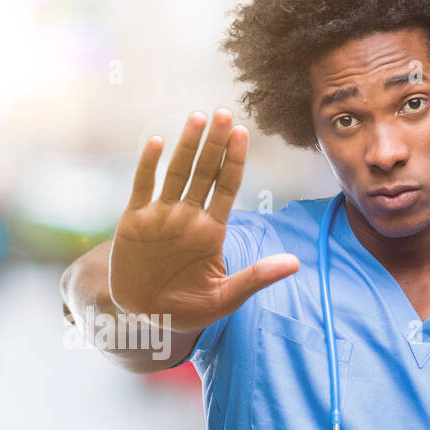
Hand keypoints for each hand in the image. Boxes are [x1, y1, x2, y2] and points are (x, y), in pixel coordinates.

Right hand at [108, 108, 299, 332]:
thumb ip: (256, 278)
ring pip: (176, 173)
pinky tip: (157, 142)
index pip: (227, 188)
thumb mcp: (224, 298)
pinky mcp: (134, 221)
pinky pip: (142, 187)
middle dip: (215, 144)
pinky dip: (148, 165)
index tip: (242, 133)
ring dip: (187, 146)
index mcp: (211, 231)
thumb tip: (295, 264)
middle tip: (224, 113)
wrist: (143, 316)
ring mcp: (161, 216)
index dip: (234, 161)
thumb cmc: (186, 309)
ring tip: (198, 118)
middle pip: (204, 173)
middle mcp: (188, 217)